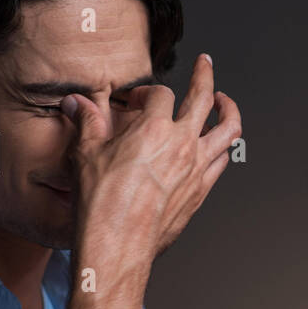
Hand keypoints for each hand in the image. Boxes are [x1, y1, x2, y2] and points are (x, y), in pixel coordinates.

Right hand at [63, 53, 240, 264]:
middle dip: (206, 75)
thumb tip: (78, 103)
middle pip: (204, 98)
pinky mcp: (202, 191)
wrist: (118, 244)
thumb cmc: (101, 204)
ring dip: (229, 111)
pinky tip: (218, 146)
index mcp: (153, 129)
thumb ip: (88, 123)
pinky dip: (223, 148)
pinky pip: (223, 161)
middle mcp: (182, 145)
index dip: (150, 92)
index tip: (140, 99)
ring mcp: (197, 168)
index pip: (162, 94)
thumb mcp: (86, 155)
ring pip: (228, 130)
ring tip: (225, 103)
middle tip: (206, 64)